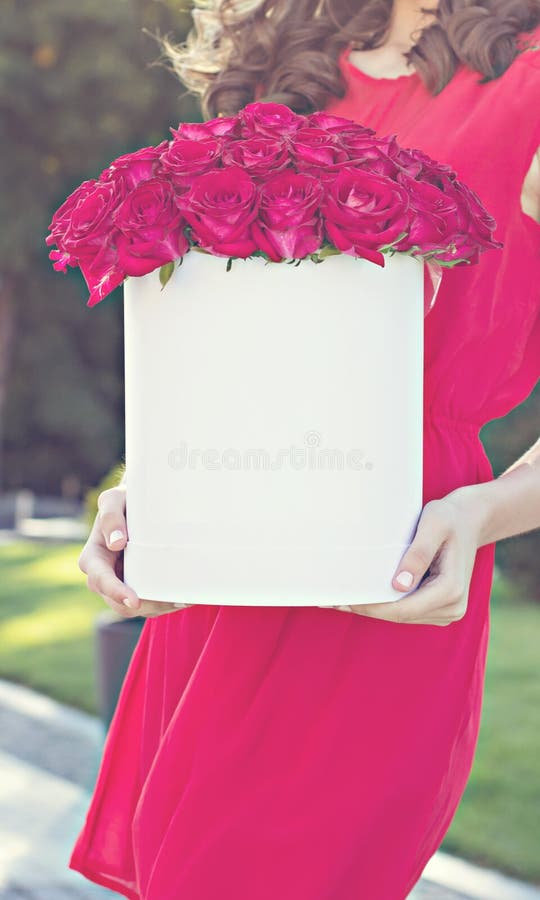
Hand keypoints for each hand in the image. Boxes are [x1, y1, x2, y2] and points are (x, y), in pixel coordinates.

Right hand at [78, 484, 191, 617]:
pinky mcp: (138, 587)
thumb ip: (110, 516)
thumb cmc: (125, 501)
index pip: (100, 580)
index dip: (116, 592)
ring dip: (159, 607)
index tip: (135, 600)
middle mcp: (104, 576)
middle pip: (120, 603)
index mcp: (93, 558)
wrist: (140, 505)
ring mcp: (121, 584)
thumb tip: (116, 543)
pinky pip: (150, 604)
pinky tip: (184, 596)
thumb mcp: (114, 500)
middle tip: (174, 601)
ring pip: (137, 608)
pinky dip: (166, 603)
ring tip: (184, 599)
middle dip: (145, 606)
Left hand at [330, 486, 489, 625]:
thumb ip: (417, 554)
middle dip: (366, 608)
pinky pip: (406, 611)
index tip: (345, 600)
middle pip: (399, 616)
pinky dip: (384, 603)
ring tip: (340, 597)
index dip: (372, 606)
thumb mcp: (433, 525)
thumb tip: (399, 586)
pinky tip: (362, 594)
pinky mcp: (438, 608)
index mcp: (451, 590)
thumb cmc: (449, 517)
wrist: (470, 519)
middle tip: (331, 600)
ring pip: (401, 616)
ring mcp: (447, 610)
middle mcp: (452, 607)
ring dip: (372, 608)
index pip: (403, 609)